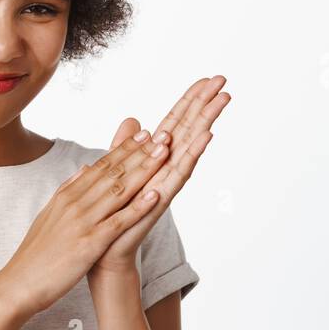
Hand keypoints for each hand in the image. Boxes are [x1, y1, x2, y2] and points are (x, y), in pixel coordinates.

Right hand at [0, 119, 175, 316]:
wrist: (19, 283)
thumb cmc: (35, 254)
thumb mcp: (49, 215)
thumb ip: (68, 190)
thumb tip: (85, 168)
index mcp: (66, 196)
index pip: (100, 166)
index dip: (124, 149)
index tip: (143, 134)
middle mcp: (74, 203)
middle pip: (112, 172)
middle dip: (139, 152)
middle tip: (162, 135)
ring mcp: (82, 222)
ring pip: (118, 190)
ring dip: (144, 171)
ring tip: (163, 154)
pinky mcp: (89, 244)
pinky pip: (118, 222)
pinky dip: (137, 207)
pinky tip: (155, 195)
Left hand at [86, 75, 230, 276]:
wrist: (105, 250)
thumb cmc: (112, 213)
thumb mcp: (116, 171)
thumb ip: (125, 146)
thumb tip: (132, 119)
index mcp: (152, 159)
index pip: (174, 123)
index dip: (189, 101)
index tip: (206, 79)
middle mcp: (164, 168)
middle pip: (188, 130)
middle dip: (205, 104)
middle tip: (223, 80)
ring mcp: (165, 182)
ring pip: (189, 147)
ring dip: (206, 122)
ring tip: (222, 100)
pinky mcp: (160, 198)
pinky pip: (179, 173)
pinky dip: (192, 155)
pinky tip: (206, 137)